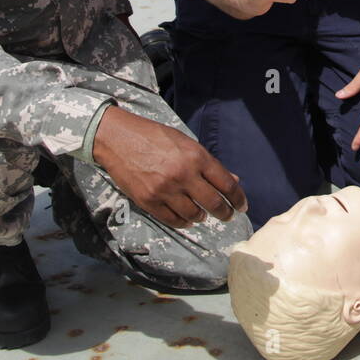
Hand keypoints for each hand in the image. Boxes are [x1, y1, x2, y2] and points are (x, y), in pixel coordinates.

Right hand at [92, 106, 246, 229]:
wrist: (118, 138)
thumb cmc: (154, 136)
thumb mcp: (186, 143)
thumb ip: (209, 164)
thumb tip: (233, 180)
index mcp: (196, 157)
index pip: (226, 184)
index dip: (238, 198)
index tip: (242, 206)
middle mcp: (183, 175)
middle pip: (214, 203)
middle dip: (225, 213)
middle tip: (228, 216)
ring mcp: (165, 190)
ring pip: (194, 214)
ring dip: (202, 216)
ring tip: (203, 214)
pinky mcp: (149, 201)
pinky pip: (173, 219)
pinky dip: (184, 222)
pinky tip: (187, 219)